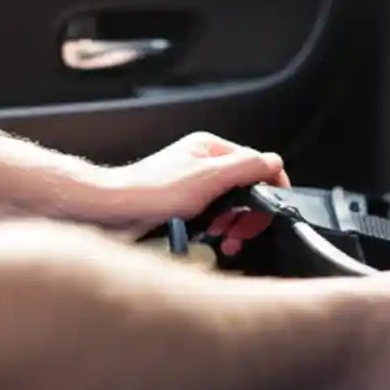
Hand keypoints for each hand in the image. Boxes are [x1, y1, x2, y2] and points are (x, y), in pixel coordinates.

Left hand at [106, 132, 290, 253]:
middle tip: (241, 232)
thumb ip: (246, 166)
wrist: (114, 211)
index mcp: (210, 148)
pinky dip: (216, 232)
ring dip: (232, 226)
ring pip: (229, 207)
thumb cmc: (153, 190)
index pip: (255, 162)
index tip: (273, 207)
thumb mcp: (210, 176)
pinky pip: (211, 220)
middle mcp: (202, 164)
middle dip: (248, 213)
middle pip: (244, 188)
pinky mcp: (182, 208)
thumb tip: (275, 162)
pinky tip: (211, 242)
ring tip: (227, 241)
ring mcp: (192, 187)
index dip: (268, 185)